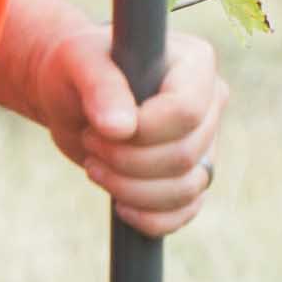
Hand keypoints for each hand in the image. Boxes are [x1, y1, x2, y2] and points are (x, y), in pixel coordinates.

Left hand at [15, 19, 228, 236]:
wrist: (72, 96)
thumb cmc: (75, 67)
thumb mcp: (76, 63)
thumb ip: (100, 87)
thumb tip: (120, 128)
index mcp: (195, 63)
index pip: (186, 112)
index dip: (144, 133)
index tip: (103, 128)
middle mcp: (210, 103)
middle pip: (183, 155)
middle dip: (127, 161)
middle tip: (90, 142)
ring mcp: (206, 143)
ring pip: (187, 189)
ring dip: (131, 190)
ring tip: (95, 166)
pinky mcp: (191, 175)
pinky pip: (185, 212)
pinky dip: (150, 218)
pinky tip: (120, 204)